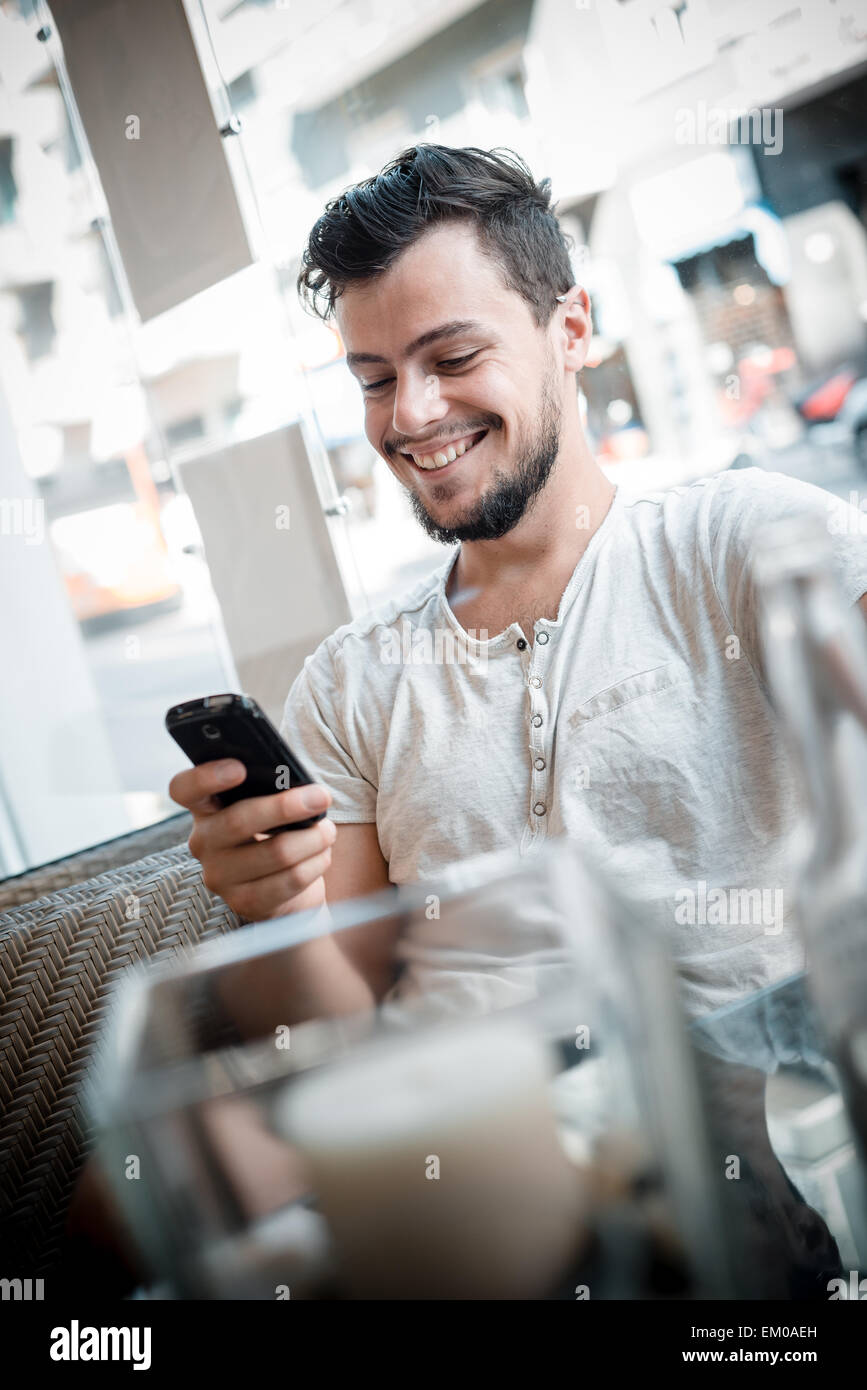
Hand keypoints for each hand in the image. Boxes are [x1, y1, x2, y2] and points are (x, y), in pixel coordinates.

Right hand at [169, 759, 336, 920]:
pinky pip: (289, 880)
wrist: (280, 890)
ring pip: (275, 853)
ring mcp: (220, 876)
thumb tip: (301, 786)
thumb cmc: (274, 832)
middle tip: (321, 797)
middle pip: (238, 822)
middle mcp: (203, 842)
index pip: (184, 789)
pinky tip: (322, 855)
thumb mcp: (264, 806)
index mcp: (204, 808)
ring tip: (327, 830)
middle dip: (286, 807)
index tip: (240, 768)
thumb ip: (269, 790)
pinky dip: (315, 863)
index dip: (206, 776)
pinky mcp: (244, 903)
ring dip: (312, 838)